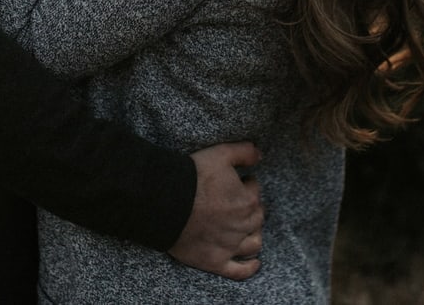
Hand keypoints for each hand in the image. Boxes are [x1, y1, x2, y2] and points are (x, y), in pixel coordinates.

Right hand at [167, 141, 263, 279]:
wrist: (164, 202)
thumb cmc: (192, 176)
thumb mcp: (220, 153)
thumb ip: (244, 152)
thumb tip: (260, 155)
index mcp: (247, 200)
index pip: (255, 191)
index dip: (246, 185)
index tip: (237, 183)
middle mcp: (243, 225)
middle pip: (257, 217)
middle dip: (250, 209)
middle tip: (236, 203)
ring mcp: (229, 246)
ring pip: (253, 244)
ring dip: (253, 235)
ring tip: (247, 230)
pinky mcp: (215, 261)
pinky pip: (239, 271)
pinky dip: (249, 268)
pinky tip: (255, 264)